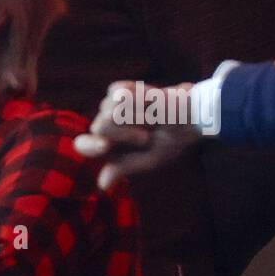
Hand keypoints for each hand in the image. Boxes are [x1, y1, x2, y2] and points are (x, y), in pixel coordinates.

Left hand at [75, 80, 202, 190]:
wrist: (190, 115)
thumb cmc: (171, 140)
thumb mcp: (150, 159)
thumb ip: (124, 166)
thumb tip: (101, 185)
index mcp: (109, 146)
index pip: (84, 145)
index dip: (90, 145)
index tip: (104, 146)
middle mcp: (104, 125)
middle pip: (99, 126)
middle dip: (126, 132)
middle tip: (147, 135)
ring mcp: (110, 106)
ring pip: (108, 108)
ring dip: (135, 116)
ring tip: (151, 118)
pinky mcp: (119, 89)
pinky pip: (118, 91)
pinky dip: (137, 98)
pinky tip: (149, 101)